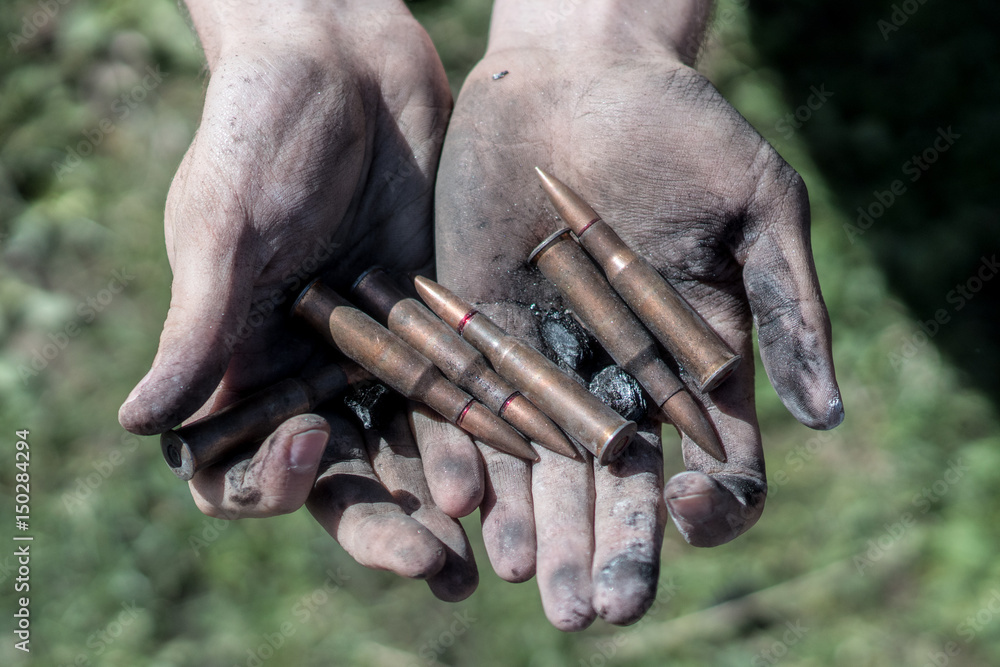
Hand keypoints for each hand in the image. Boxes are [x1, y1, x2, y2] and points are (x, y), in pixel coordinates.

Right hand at [118, 0, 476, 597]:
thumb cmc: (258, 129)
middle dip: (386, 521)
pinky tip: (525, 458)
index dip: (272, 485)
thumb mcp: (223, 225)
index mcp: (238, 361)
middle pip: (343, 472)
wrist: (343, 58)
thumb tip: (138, 424)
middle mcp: (307, 369)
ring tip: (491, 540)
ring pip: (412, 441)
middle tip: (435, 565)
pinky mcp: (435, 316)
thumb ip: (198, 326)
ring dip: (449, 492)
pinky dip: (489, 423)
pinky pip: (463, 382)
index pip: (242, 461)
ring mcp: (376, 347)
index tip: (311, 458)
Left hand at [428, 0, 841, 628]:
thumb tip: (829, 414)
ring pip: (547, 469)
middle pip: (622, 487)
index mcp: (698, 362)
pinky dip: (477, 463)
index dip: (712, 502)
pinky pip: (477, 414)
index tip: (687, 508)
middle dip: (609, 549)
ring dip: (539, 531)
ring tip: (531, 584)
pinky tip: (470, 511)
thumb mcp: (757, 205)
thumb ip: (789, 307)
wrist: (575, 74)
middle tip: (592, 610)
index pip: (718, 463)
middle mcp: (622, 380)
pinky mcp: (481, 336)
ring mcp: (549, 363)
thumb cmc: (680, 128)